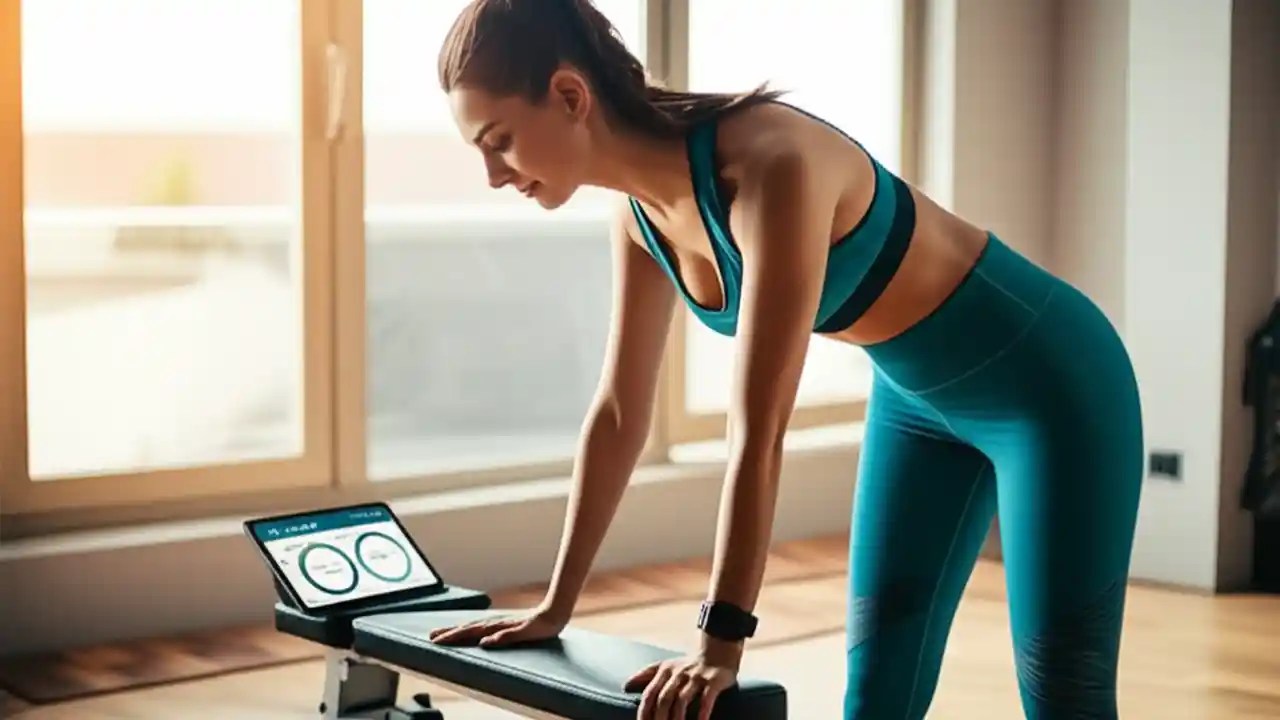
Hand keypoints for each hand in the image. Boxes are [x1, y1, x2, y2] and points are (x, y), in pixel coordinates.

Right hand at [426, 604, 568, 647]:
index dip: (453, 636)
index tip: (437, 641)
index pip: (469, 632)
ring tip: (442, 633)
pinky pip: (480, 627)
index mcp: (496, 626)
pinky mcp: (502, 625)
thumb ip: (506, 637)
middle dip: (449, 632)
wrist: (554, 613)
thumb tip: (485, 642)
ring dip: (456, 630)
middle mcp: (494, 623)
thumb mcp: (526, 634)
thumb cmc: (541, 627)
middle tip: (431, 637)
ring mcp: (498, 622)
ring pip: (472, 626)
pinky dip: (468, 629)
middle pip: (467, 628)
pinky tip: (467, 631)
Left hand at [624, 649, 738, 719]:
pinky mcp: (713, 681)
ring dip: (677, 718)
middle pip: (664, 698)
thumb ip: (646, 675)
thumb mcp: (666, 666)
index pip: (649, 693)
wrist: (718, 651)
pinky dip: (702, 713)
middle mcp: (679, 673)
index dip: (644, 711)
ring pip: (682, 700)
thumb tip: (625, 686)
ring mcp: (696, 677)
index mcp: (665, 671)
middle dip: (659, 718)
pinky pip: (706, 699)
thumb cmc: (688, 665)